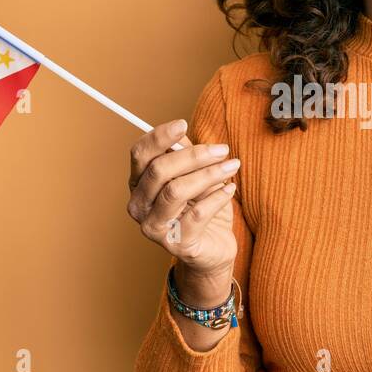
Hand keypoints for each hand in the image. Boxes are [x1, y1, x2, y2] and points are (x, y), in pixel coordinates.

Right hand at [126, 118, 240, 299]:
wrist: (213, 249)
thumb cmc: (201, 206)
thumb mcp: (194, 175)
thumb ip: (185, 155)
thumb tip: (182, 133)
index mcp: (139, 184)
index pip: (140, 154)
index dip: (159, 136)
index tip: (183, 123)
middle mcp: (139, 207)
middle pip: (159, 170)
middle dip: (193, 155)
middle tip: (222, 150)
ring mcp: (155, 227)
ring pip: (176, 191)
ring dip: (208, 174)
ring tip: (232, 166)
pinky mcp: (177, 244)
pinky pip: (197, 214)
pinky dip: (217, 197)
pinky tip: (231, 190)